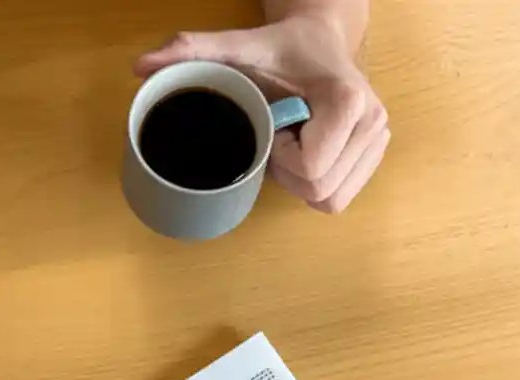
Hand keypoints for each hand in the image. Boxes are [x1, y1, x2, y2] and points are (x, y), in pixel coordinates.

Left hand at [135, 15, 389, 212]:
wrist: (319, 38)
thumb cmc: (279, 48)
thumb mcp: (236, 46)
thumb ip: (192, 51)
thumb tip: (140, 66)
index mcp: (347, 101)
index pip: (310, 170)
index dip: (280, 158)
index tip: (272, 126)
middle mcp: (373, 122)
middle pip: (318, 190)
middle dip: (288, 172)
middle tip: (277, 134)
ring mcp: (378, 140)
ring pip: (329, 200)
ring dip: (301, 180)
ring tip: (291, 141)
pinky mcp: (376, 153)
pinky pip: (338, 198)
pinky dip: (315, 184)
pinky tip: (304, 150)